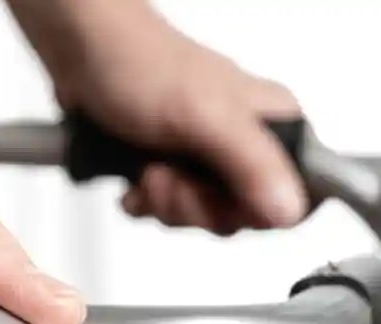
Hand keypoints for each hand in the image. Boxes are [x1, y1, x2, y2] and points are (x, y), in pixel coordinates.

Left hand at [41, 8, 307, 234]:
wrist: (81, 51)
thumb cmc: (139, 64)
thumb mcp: (203, 117)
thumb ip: (249, 163)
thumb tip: (288, 208)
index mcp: (273, 124)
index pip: (299, 194)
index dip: (259, 211)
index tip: (223, 198)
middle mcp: (245, 141)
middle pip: (242, 214)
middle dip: (197, 206)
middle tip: (170, 175)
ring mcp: (205, 155)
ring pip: (201, 215)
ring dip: (166, 203)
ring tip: (148, 170)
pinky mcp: (169, 164)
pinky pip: (167, 209)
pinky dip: (145, 202)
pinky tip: (132, 180)